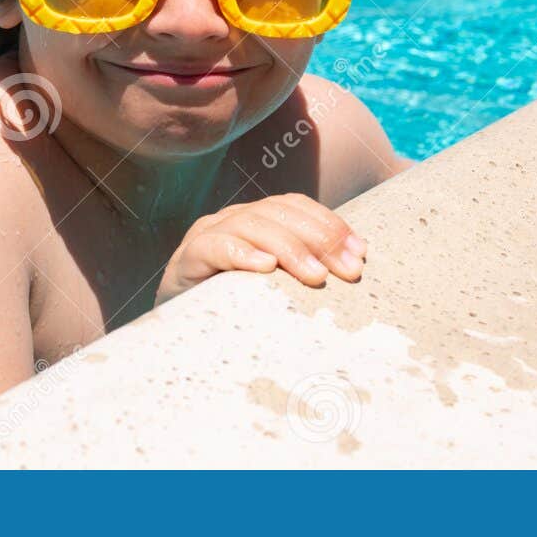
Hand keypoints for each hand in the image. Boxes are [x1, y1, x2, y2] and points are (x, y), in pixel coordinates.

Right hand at [156, 193, 366, 304]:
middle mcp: (231, 219)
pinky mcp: (186, 259)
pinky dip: (240, 254)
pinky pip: (213, 247)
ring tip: (316, 275)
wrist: (175, 331)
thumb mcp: (273, 285)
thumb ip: (303, 270)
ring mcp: (207, 235)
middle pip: (279, 213)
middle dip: (320, 238)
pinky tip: (264, 268)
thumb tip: (357, 268)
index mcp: (255, 219)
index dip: (331, 223)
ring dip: (289, 248)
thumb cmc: (234, 307)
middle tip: (348, 271)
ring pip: (251, 225)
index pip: (296, 205)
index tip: (361, 253)